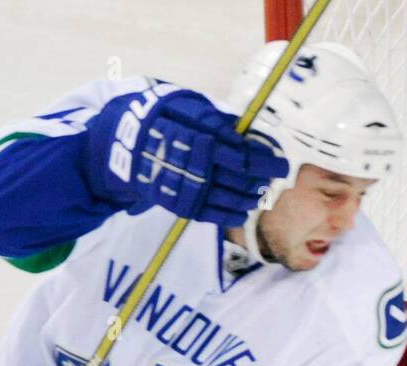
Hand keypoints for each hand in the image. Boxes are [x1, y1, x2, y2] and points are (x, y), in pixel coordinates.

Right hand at [85, 84, 287, 224]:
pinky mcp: (181, 203)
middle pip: (240, 177)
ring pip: (230, 196)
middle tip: (273, 179)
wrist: (125, 144)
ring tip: (259, 195)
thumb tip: (246, 132)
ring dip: (250, 198)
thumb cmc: (163, 121)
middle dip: (261, 179)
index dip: (265, 161)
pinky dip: (230, 215)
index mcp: (202, 137)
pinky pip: (212, 214)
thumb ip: (218, 120)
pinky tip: (242, 213)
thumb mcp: (187, 108)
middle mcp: (198, 163)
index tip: (282, 163)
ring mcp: (189, 185)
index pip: (243, 154)